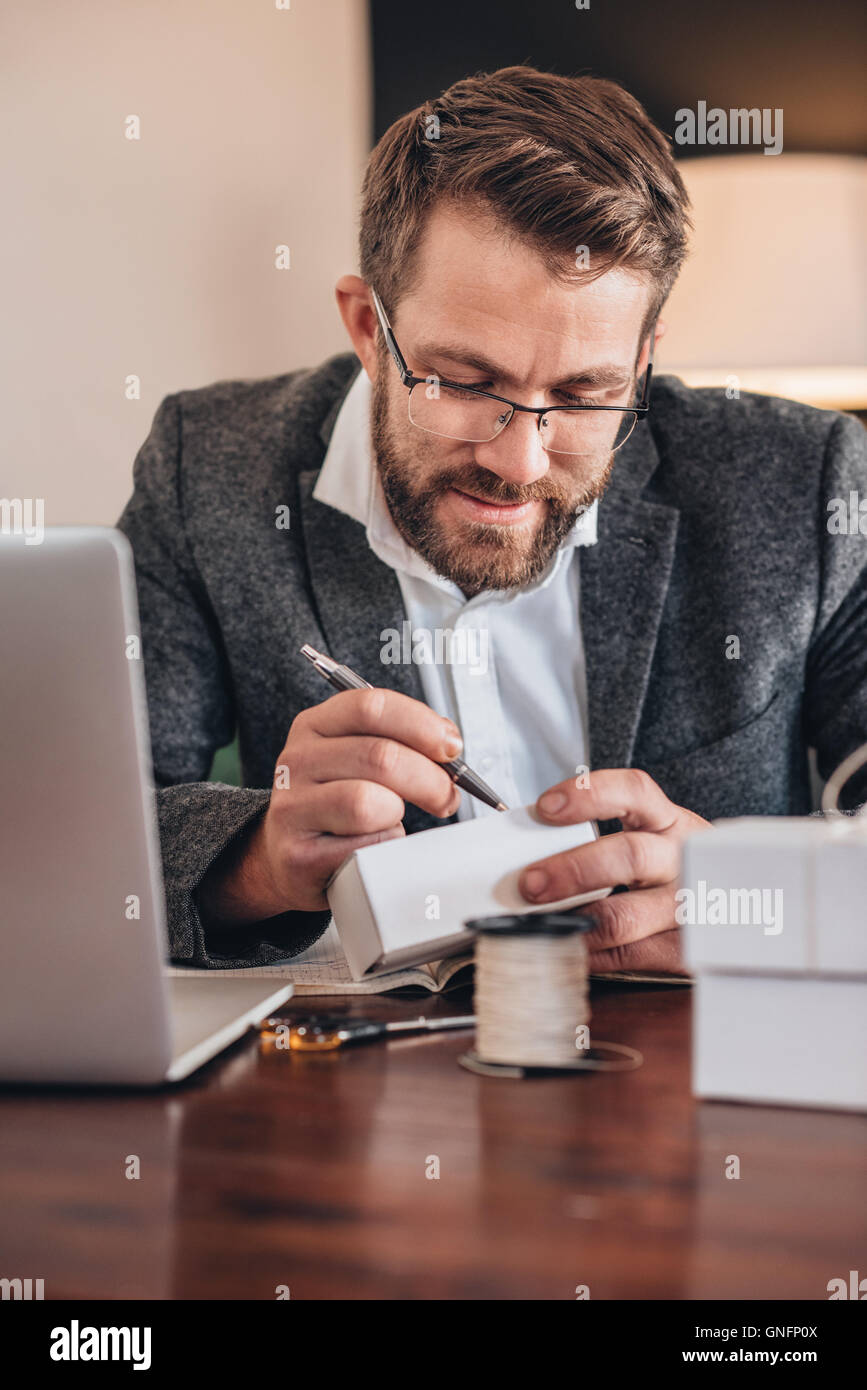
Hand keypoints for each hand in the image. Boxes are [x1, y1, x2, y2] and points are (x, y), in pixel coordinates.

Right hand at [198, 689, 462, 925]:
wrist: (290, 858)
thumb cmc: (339, 804)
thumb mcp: (359, 759)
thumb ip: (401, 743)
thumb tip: (450, 751)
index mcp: (314, 726)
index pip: (370, 706)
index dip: (421, 724)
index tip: (451, 747)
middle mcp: (297, 761)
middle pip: (380, 756)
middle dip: (430, 779)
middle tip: (447, 796)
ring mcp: (291, 808)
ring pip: (367, 803)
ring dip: (397, 814)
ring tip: (393, 820)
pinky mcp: (298, 856)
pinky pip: (364, 848)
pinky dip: (383, 849)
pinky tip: (373, 847)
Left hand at [517, 768, 709, 974]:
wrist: (736, 908)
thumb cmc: (671, 869)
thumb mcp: (650, 838)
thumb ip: (601, 837)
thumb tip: (526, 848)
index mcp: (669, 822)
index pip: (634, 792)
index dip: (589, 795)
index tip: (546, 807)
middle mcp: (682, 860)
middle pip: (629, 856)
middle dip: (572, 869)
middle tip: (530, 882)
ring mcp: (686, 907)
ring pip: (626, 915)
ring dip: (575, 920)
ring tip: (543, 922)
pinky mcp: (683, 949)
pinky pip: (627, 955)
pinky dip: (588, 953)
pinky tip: (568, 946)